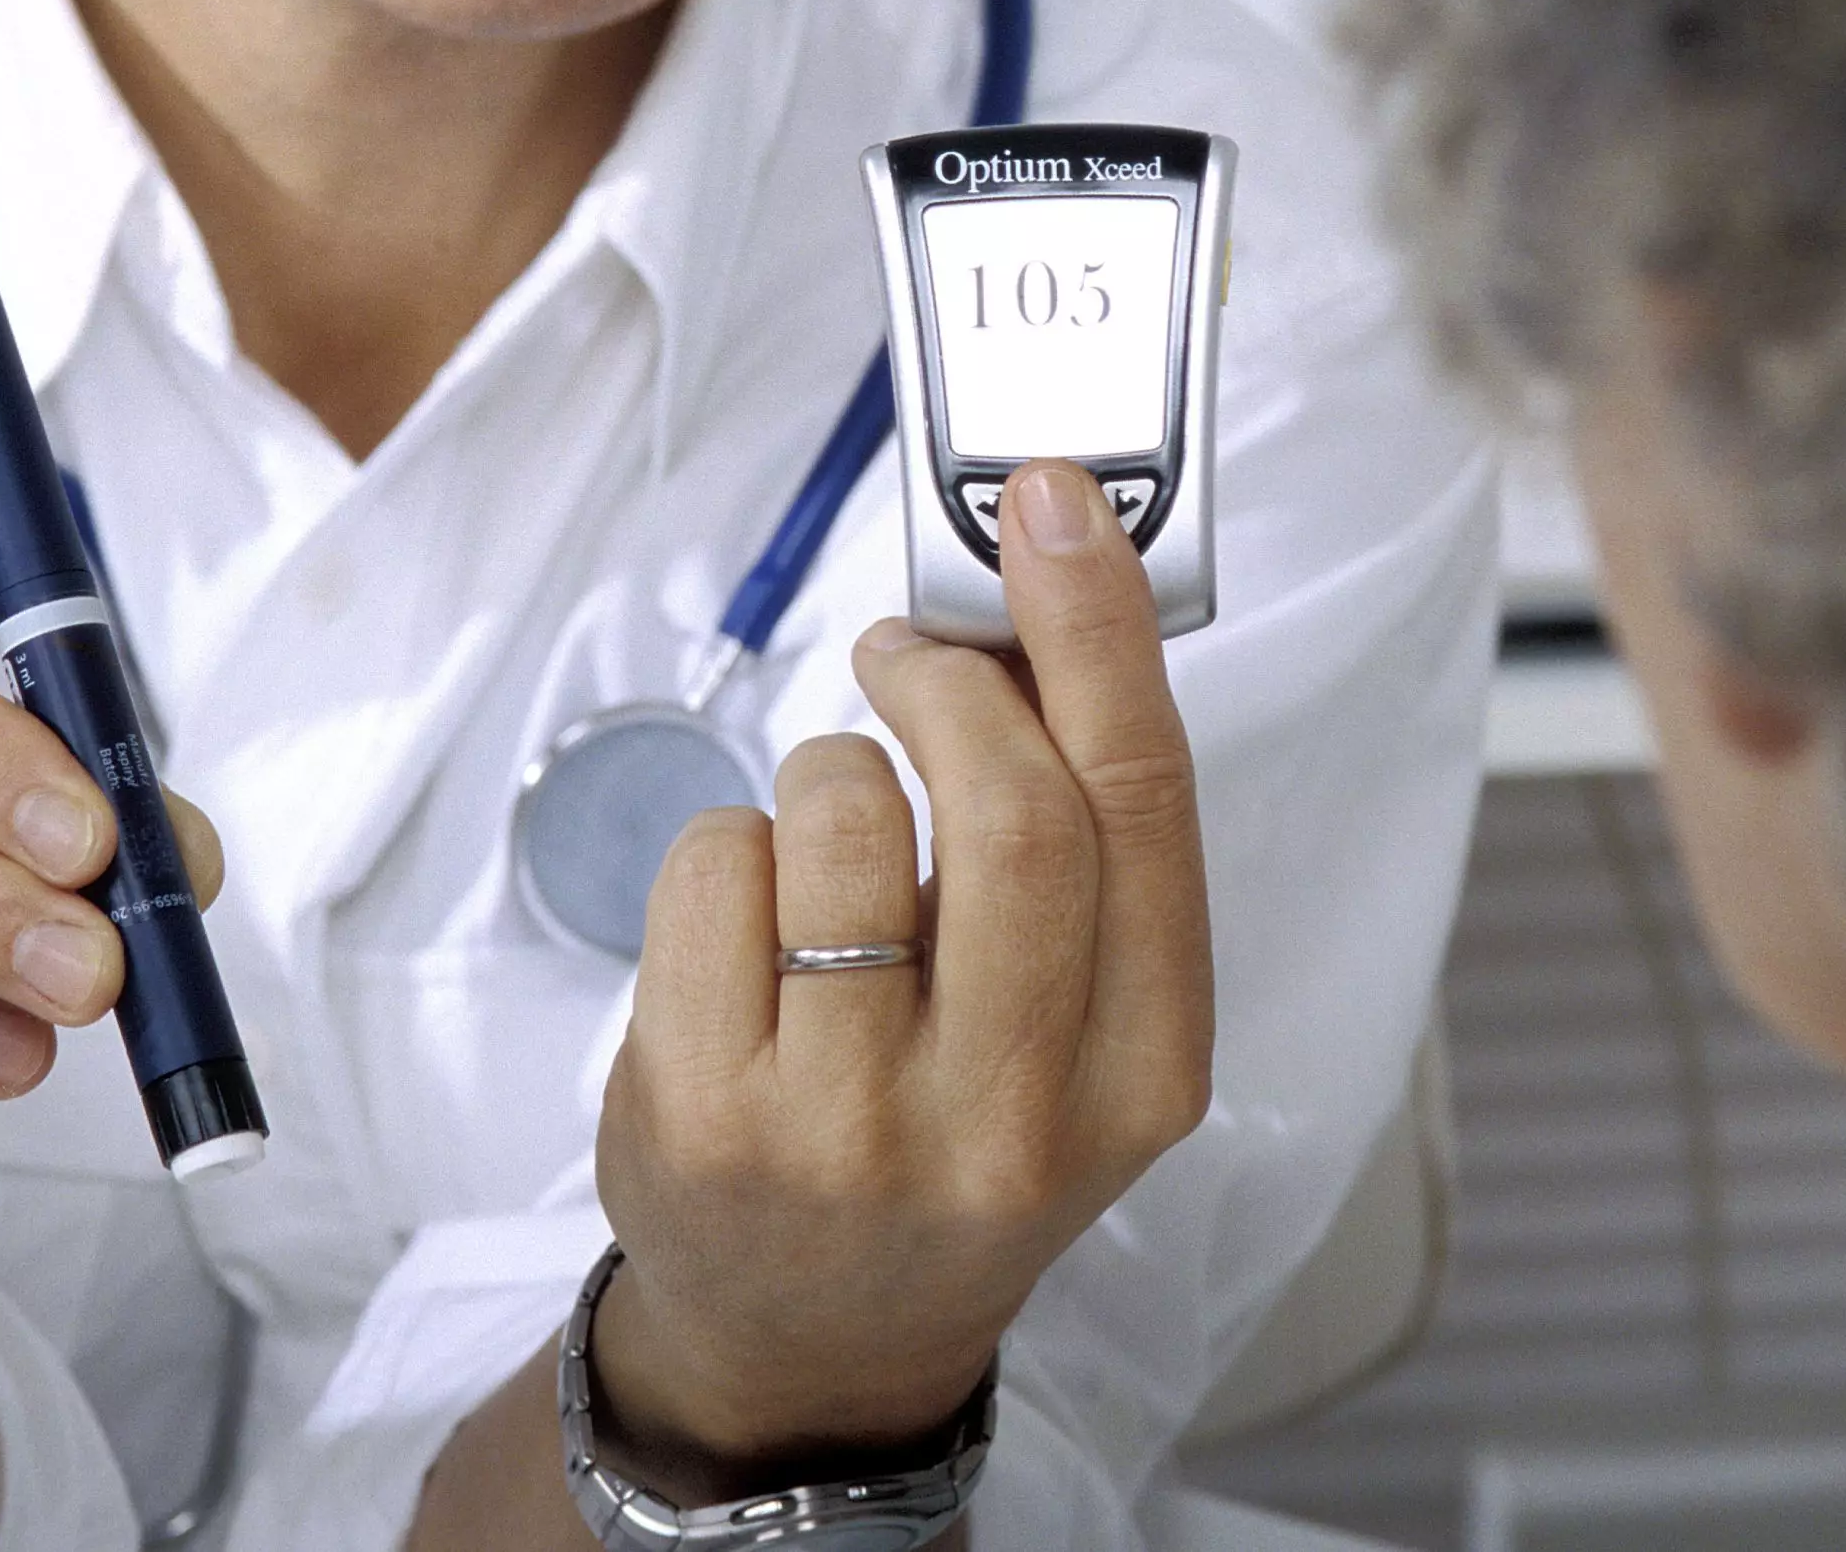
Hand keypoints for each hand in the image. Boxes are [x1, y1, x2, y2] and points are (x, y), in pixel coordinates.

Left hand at [590, 460, 1215, 1488]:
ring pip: (842, 818)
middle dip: (952, 681)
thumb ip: (1078, 842)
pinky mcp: (702, 1118)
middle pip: (1012, 807)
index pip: (1140, 807)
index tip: (1048, 504)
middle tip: (910, 653)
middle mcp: (1012, 1117)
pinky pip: (716, 868)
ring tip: (831, 830)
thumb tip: (1030, 606)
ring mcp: (849, 1130)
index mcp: (1143, 1074)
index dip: (1096, 630)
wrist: (815, 1340)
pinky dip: (732, 846)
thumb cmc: (955, 1130)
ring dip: (830, 771)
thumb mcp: (1074, 1028)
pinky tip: (751, 924)